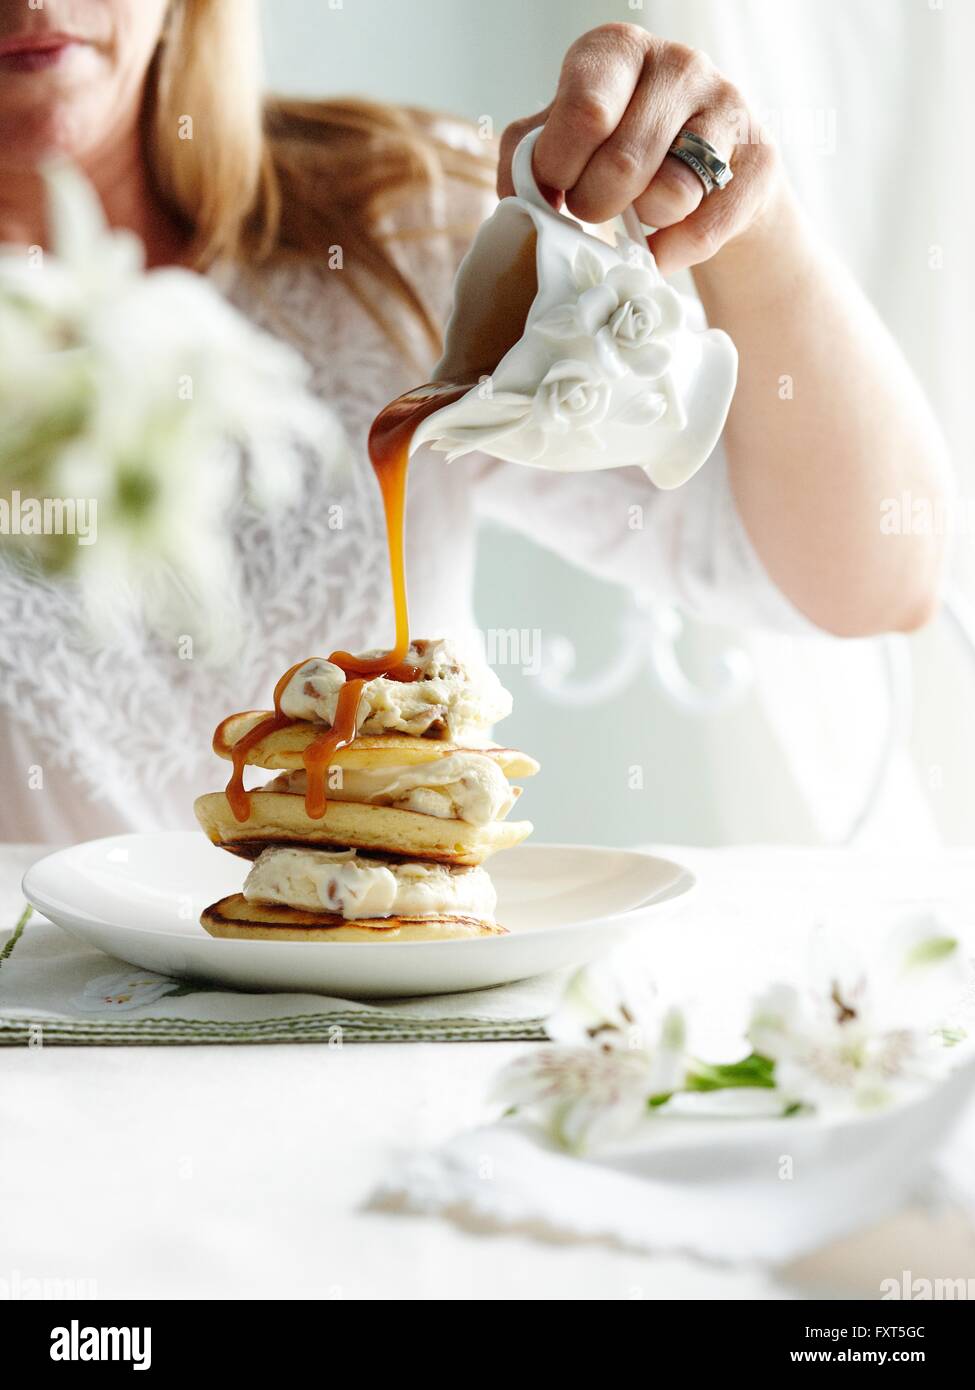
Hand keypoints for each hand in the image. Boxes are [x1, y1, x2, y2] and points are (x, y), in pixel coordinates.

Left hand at [498, 23, 781, 275]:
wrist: (702, 179)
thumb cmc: (619, 154)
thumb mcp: (565, 143)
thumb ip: (528, 157)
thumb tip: (519, 198)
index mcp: (617, 51)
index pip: (584, 113)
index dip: (561, 168)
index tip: (557, 186)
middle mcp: (678, 64)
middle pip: (623, 164)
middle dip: (595, 205)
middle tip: (594, 207)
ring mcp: (727, 107)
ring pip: (670, 196)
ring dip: (643, 223)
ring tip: (639, 213)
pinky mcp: (761, 160)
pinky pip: (706, 228)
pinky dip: (675, 251)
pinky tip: (665, 242)